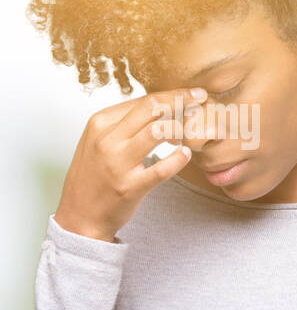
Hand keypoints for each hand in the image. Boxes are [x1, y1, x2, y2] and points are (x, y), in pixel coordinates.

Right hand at [53, 87, 205, 243]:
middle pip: (152, 108)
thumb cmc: (95, 176)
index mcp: (100, 123)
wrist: (80, 215)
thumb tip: (160, 105)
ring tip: (192, 133)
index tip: (194, 94)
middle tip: (203, 100)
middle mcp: (107, 139)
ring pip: (158, 131)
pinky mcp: (130, 186)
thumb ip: (125, 123)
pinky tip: (185, 155)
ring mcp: (118, 163)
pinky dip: (179, 159)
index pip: (143, 100)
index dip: (173, 95)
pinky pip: (162, 168)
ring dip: (181, 129)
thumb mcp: (100, 141)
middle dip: (181, 100)